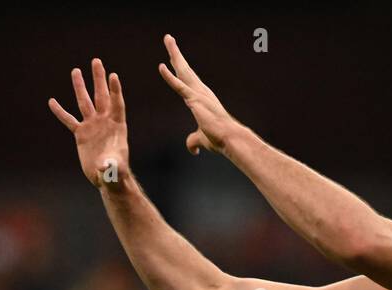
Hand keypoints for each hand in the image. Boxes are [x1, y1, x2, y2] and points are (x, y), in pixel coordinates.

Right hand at [48, 58, 130, 189]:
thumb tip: (104, 165)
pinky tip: (52, 101)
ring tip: (76, 70)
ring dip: (80, 87)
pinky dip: (60, 112)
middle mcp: (104, 122)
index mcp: (116, 126)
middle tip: (96, 61)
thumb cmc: (116, 173)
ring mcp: (92, 126)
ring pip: (85, 103)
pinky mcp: (81, 134)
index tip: (113, 76)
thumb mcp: (115, 170)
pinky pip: (69, 120)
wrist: (107, 177)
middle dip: (99, 79)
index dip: (115, 91)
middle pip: (101, 96)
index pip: (116, 104)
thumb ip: (111, 166)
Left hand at [157, 34, 241, 155]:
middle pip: (184, 69)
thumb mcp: (201, 139)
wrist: (229, 139)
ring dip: (174, 53)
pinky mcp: (194, 100)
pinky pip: (179, 86)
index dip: (178, 68)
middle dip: (175, 53)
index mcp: (201, 98)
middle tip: (168, 38)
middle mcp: (200, 91)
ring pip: (182, 70)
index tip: (172, 58)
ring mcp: (197, 94)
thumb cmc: (219, 139)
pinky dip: (170, 76)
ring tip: (167, 38)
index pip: (186, 80)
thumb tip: (192, 149)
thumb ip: (193, 142)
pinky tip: (161, 66)